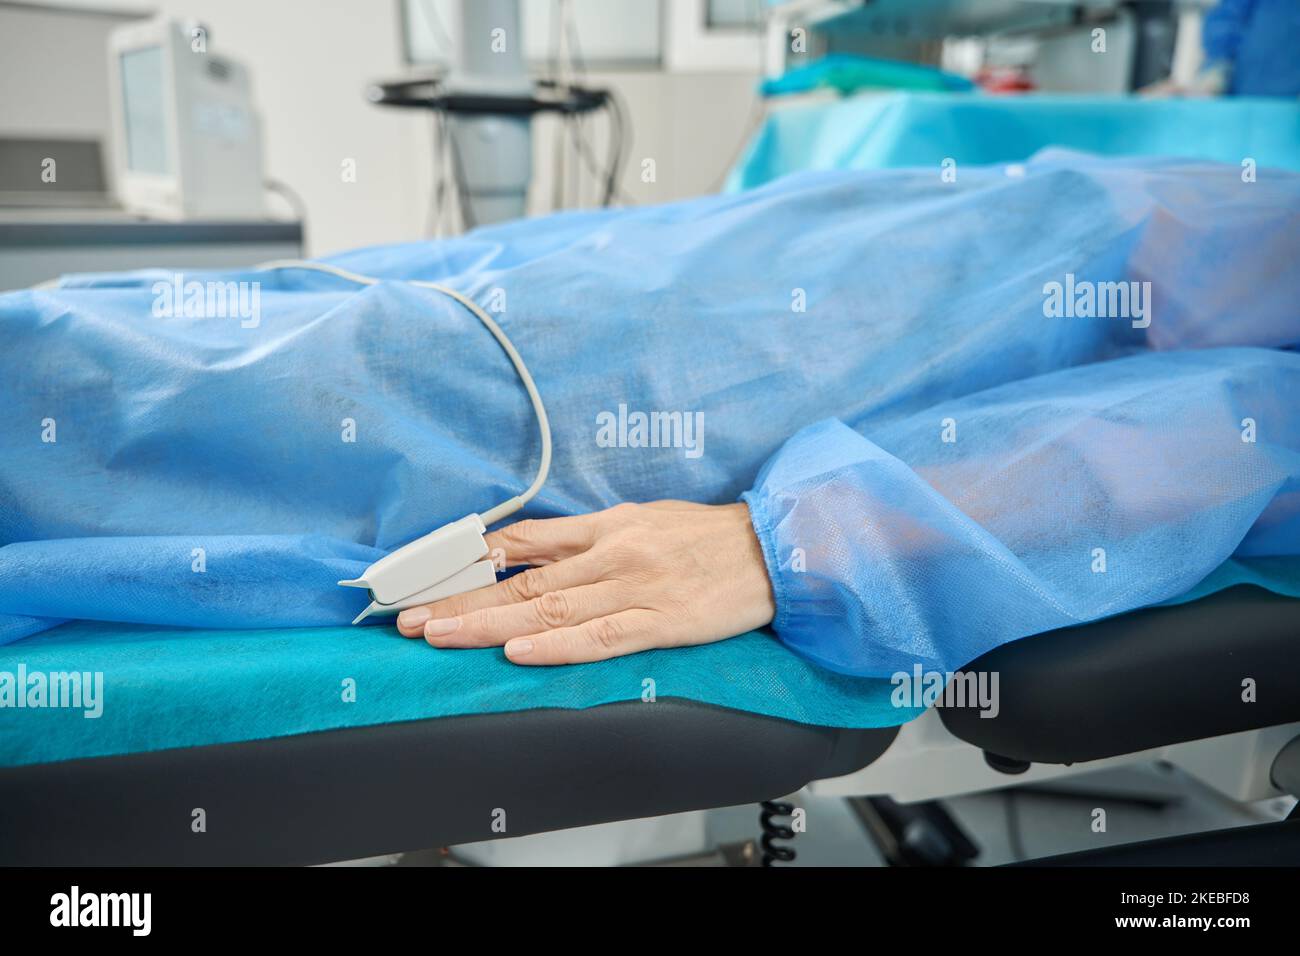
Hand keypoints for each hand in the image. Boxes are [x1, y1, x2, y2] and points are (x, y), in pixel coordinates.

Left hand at [395, 501, 775, 664]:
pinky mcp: (662, 622)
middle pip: (522, 580)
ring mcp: (635, 588)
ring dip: (489, 623)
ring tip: (440, 635)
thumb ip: (588, 537)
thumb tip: (530, 550)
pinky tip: (518, 652)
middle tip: (410, 618)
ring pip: (549, 608)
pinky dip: (557, 645)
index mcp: (604, 526)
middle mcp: (611, 554)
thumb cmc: (705, 537)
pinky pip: (601, 636)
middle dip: (461, 599)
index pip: (522, 541)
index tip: (426, 576)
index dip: (469, 560)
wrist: (773, 549)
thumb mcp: (641, 519)